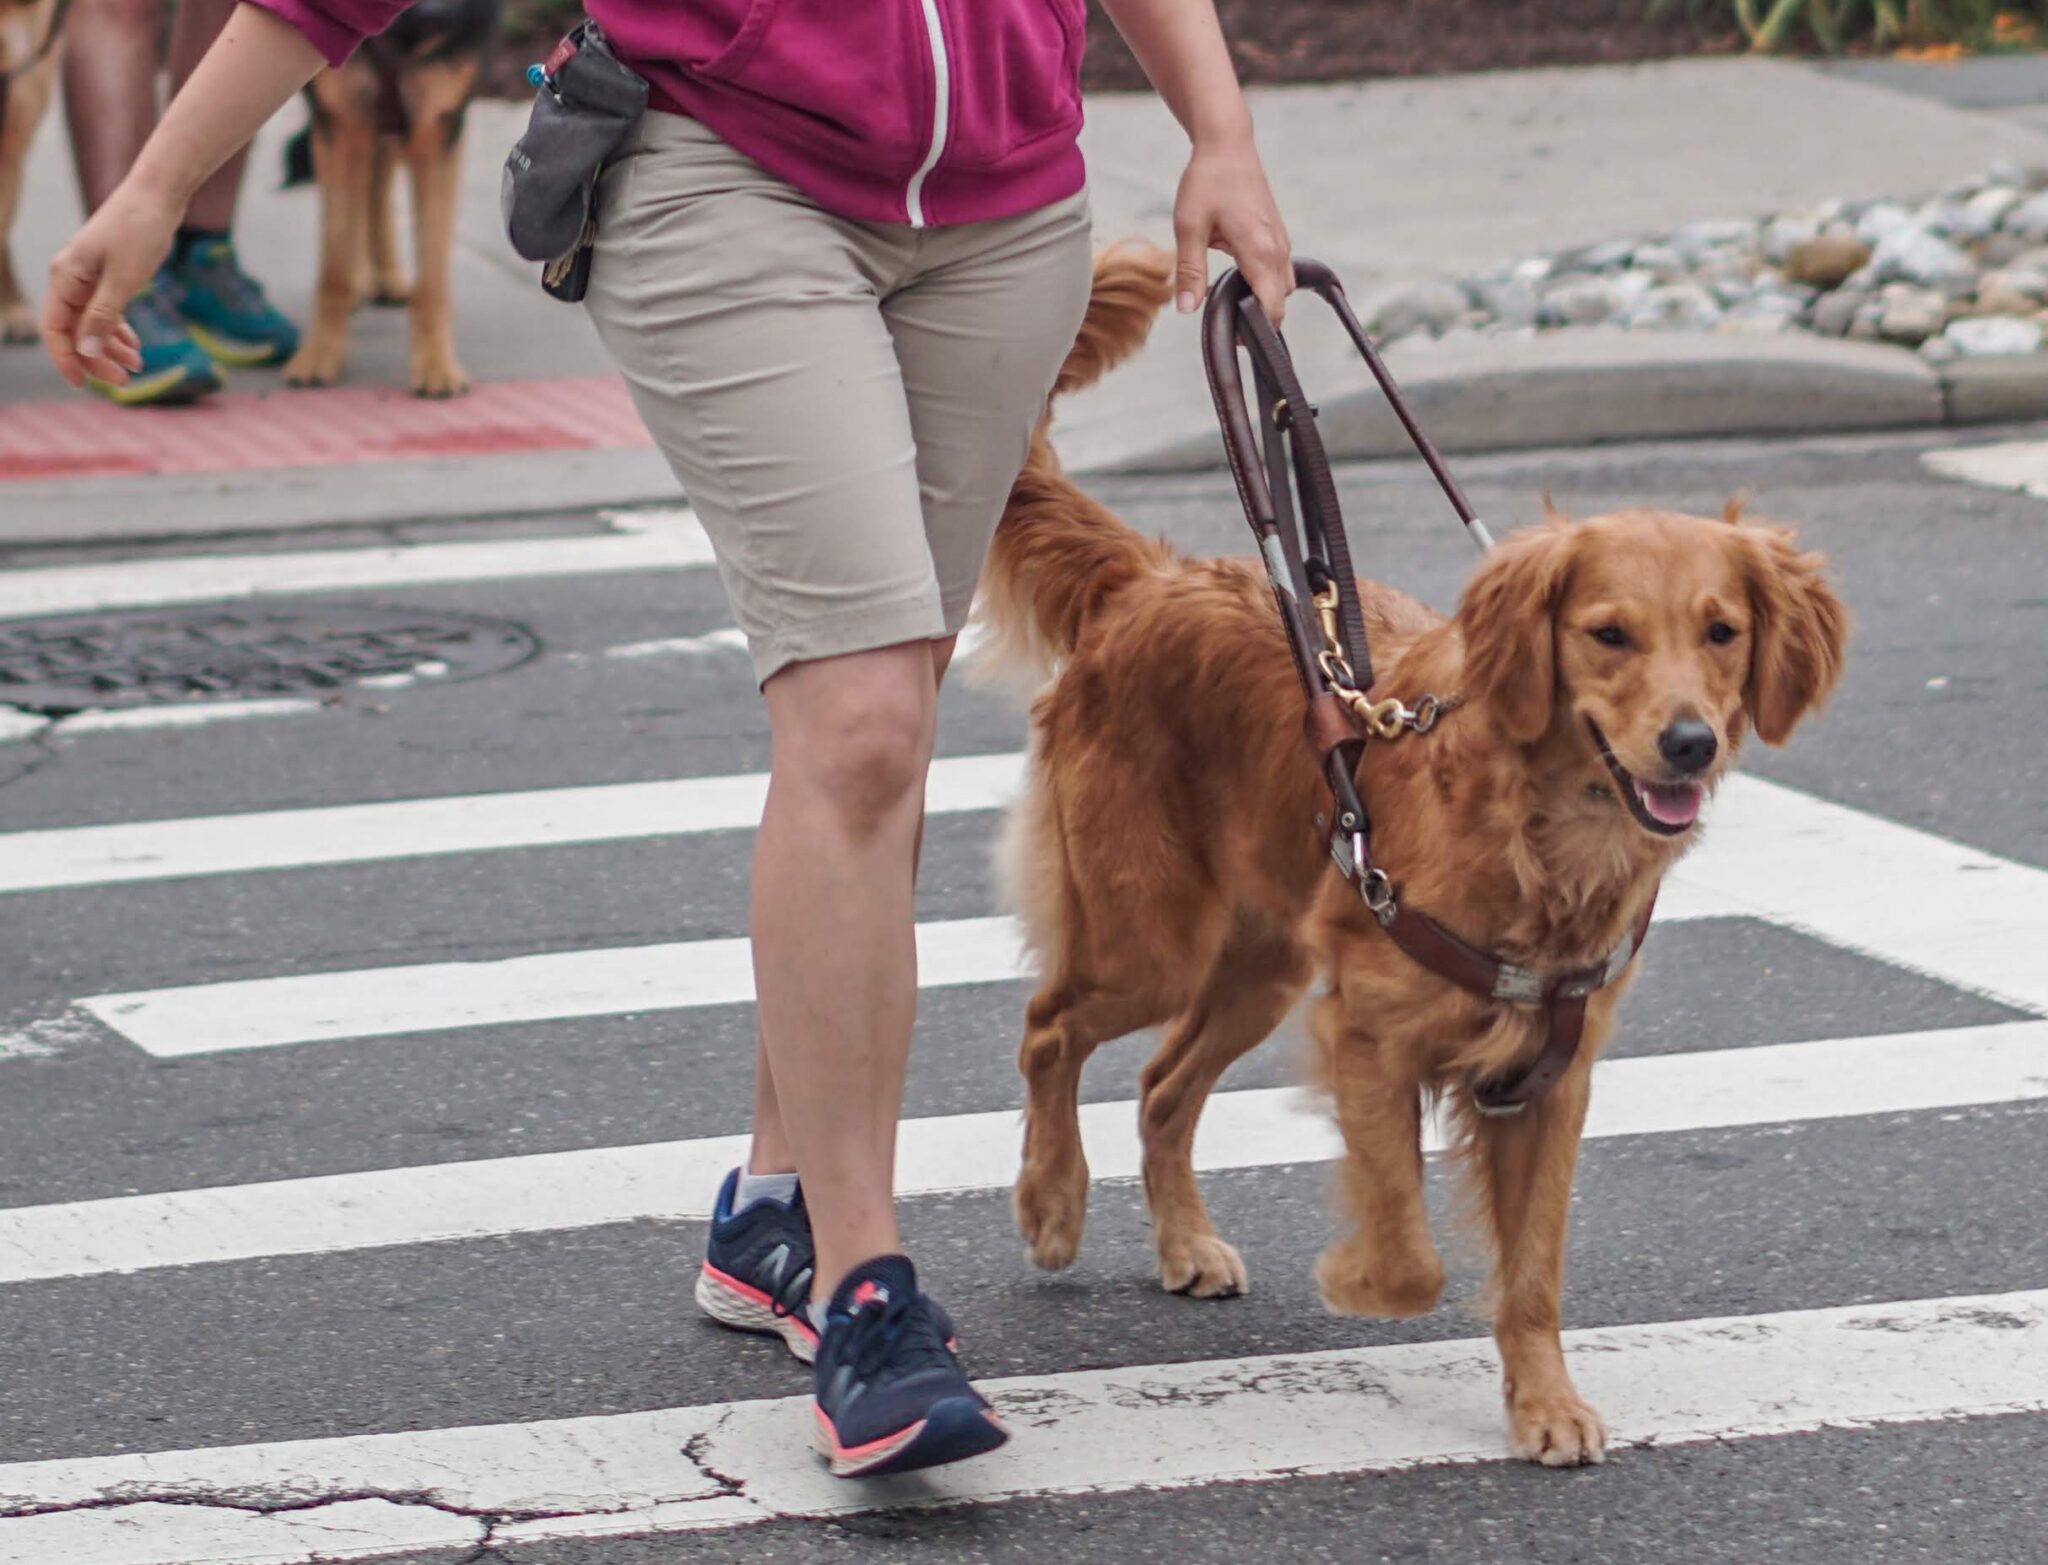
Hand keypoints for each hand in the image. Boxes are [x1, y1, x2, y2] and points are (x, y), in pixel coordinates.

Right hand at [41, 180, 179, 388]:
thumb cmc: (139, 232)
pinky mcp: (107, 275)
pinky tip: (135, 346)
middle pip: (74, 330)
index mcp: (66, 278)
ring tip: (138, 365)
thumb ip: (103, 315)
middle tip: (127, 379)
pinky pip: (105, 311)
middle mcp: (70, 279)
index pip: (55, 328)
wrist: (157, 198)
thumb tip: (86, 351)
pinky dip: (118, 330)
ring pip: (91, 324)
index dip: (66, 359)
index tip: (83, 386)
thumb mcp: (124, 280)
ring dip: (110, 348)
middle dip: (96, 359)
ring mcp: (88, 277)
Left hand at [1172, 135, 1292, 323]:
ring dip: (1262, 299)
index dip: (1256, 330)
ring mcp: (1280, 240)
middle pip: (1280, 302)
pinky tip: (1236, 277)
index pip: (1272, 307)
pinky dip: (1263, 281)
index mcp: (1259, 251)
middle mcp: (1277, 248)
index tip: (1234, 337)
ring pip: (1282, 286)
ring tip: (1230, 301)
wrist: (1226, 144)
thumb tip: (1187, 309)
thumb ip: (1190, 272)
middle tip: (1226, 323)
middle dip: (1259, 319)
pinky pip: (1278, 270)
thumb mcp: (1189, 228)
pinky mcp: (1276, 234)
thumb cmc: (1208, 181)